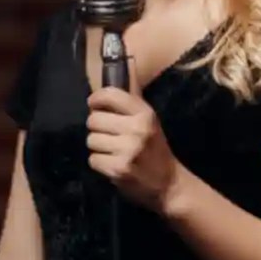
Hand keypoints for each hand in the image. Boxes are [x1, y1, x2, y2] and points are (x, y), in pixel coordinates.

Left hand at [85, 59, 182, 213]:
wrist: (169, 184)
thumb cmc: (155, 149)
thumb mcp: (149, 121)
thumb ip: (130, 102)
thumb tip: (115, 74)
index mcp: (144, 113)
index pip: (109, 94)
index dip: (96, 99)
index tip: (94, 105)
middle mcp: (137, 129)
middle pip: (93, 120)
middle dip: (97, 129)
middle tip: (109, 136)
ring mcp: (127, 150)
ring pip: (91, 140)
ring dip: (98, 147)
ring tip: (113, 152)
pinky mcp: (118, 169)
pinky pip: (93, 160)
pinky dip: (99, 164)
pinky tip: (113, 165)